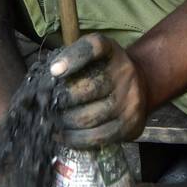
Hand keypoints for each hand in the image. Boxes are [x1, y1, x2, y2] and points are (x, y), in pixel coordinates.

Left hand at [50, 32, 148, 147]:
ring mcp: (131, 100)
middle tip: (45, 107)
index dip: (73, 58)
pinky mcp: (131, 125)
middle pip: (88, 89)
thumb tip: (49, 76)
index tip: (53, 71)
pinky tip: (62, 136)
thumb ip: (71, 58)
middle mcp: (124, 73)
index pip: (94, 47)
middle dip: (61, 101)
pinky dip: (75, 139)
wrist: (141, 84)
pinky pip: (98, 137)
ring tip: (51, 123)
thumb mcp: (92, 54)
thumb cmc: (104, 70)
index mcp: (111, 50)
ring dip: (64, 122)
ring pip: (89, 117)